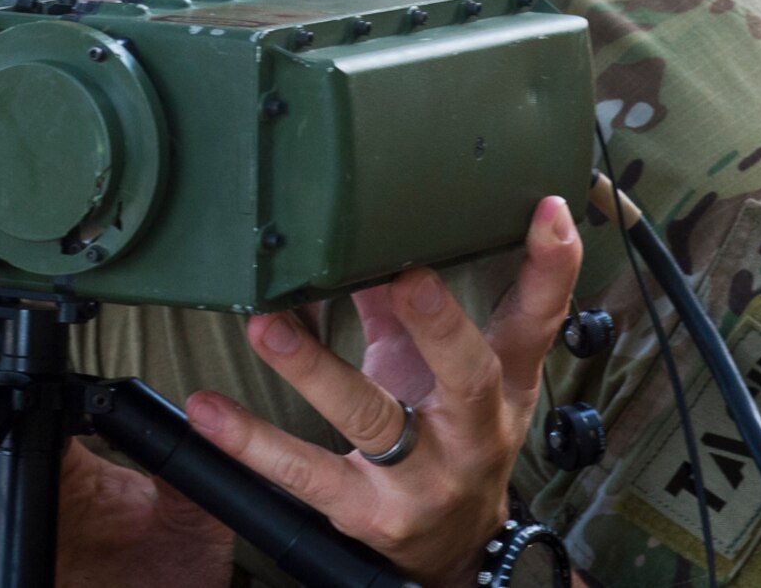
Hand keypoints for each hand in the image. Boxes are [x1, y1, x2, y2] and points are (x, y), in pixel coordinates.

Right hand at [0, 439, 233, 587]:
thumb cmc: (185, 562)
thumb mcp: (199, 511)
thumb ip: (199, 459)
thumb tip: (199, 410)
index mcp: (77, 475)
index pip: (28, 439)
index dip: (16, 438)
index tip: (28, 445)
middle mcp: (46, 510)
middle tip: (4, 499)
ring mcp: (31, 553)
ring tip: (4, 549)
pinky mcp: (26, 582)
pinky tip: (17, 576)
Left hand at [184, 195, 582, 587]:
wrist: (457, 550)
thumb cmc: (451, 439)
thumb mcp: (450, 374)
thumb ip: (408, 307)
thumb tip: (362, 233)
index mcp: (503, 385)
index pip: (537, 320)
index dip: (551, 267)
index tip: (546, 210)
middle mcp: (474, 432)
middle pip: (469, 375)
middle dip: (438, 325)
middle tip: (404, 276)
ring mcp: (424, 477)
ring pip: (372, 419)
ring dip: (314, 369)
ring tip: (264, 328)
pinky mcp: (370, 513)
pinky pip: (307, 473)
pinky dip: (253, 442)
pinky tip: (210, 412)